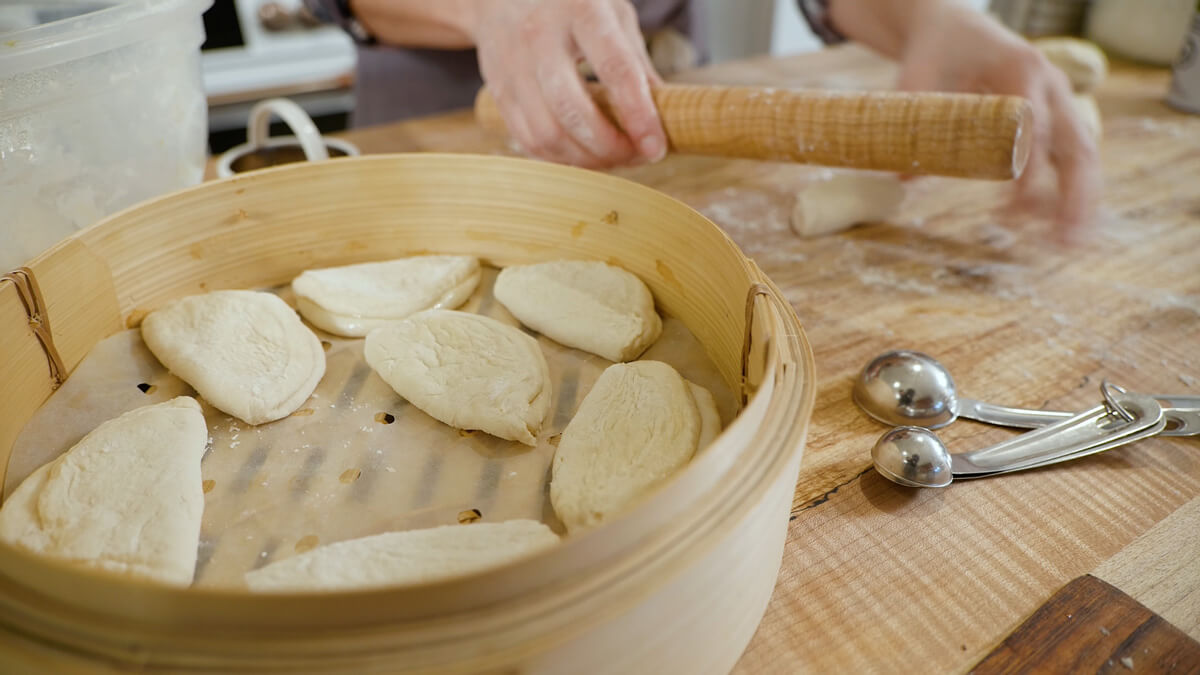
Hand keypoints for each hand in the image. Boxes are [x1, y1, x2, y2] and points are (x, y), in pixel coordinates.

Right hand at [471, 0, 667, 167]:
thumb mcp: (613, 16)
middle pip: (572, 109)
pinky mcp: (499, 92)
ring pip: (547, 133)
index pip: (614, 69)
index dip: (638, 114)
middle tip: (635, 156)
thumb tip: (666, 117)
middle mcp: (541, 37)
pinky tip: (582, 155)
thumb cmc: (572, 8)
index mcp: (581, 12)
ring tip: (612, 158)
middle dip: (609, 146)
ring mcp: (513, 66)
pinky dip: (561, 159)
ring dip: (586, 160)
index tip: (655, 147)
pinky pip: (530, 140)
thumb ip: (637, 64)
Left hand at [894, 3, 1100, 241]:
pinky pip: (1073, 159)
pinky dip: (1069, 194)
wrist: (957, 29)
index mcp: (1022, 67)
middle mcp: (1052, 86)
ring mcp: (1060, 103)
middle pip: (1077, 144)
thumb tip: (903, 177)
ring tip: (1067, 246)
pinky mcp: (1057, 120)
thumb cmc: (937, 51)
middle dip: (1074, 195)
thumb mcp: (917, 77)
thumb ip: (914, 120)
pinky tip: (1056, 229)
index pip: (1034, 122)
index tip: (1017, 203)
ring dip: (1079, 202)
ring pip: (1083, 156)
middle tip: (1063, 242)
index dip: (1030, 163)